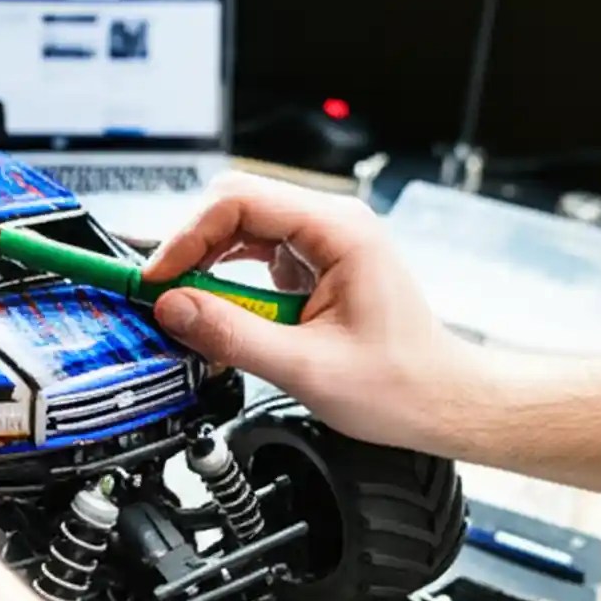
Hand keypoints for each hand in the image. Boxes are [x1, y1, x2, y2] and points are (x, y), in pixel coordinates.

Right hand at [143, 172, 482, 454]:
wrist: (442, 400)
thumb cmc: (400, 384)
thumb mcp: (306, 368)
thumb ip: (233, 336)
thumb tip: (174, 309)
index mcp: (339, 231)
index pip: (238, 201)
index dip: (187, 237)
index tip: (159, 279)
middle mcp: (331, 224)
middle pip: (233, 204)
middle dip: (190, 246)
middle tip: (164, 293)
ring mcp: (322, 241)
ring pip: (239, 227)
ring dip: (205, 263)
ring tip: (186, 306)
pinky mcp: (313, 263)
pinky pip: (253, 253)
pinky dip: (225, 278)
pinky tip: (217, 310)